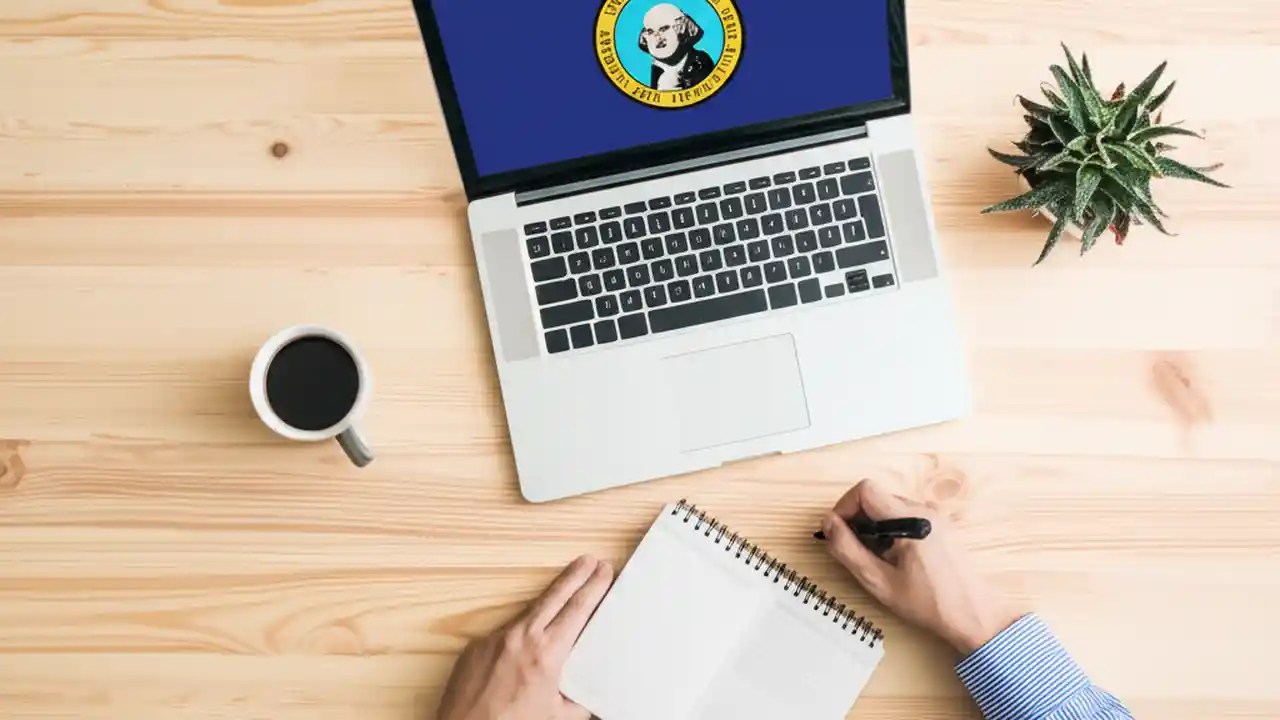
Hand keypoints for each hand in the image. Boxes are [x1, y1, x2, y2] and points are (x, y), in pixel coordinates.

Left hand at [437, 555, 613, 719]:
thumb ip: (579, 700)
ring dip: (549, 600)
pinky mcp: (477, 646)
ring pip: (530, 611)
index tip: (603, 571)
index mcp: (547, 653)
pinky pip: (506, 632)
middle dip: (575, 575)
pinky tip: (528, 640)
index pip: (577, 609)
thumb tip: (591, 694)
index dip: (593, 587)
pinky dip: (521, 632)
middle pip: (555, 595)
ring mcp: (496, 639)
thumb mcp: (558, 717)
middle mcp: (521, 638)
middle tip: (590, 560)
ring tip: (565, 593)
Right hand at [820, 480, 1020, 654]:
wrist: (974, 615)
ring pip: (889, 507)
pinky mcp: (939, 525)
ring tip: (877, 558)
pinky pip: (905, 516)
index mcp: (910, 520)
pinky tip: (894, 558)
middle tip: (854, 550)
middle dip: (857, 519)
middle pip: (876, 497)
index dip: (844, 507)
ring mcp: (934, 516)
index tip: (837, 532)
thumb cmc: (930, 603)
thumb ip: (848, 550)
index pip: (865, 490)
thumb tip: (828, 525)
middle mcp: (924, 510)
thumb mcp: (879, 582)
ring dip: (873, 526)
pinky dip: (890, 530)